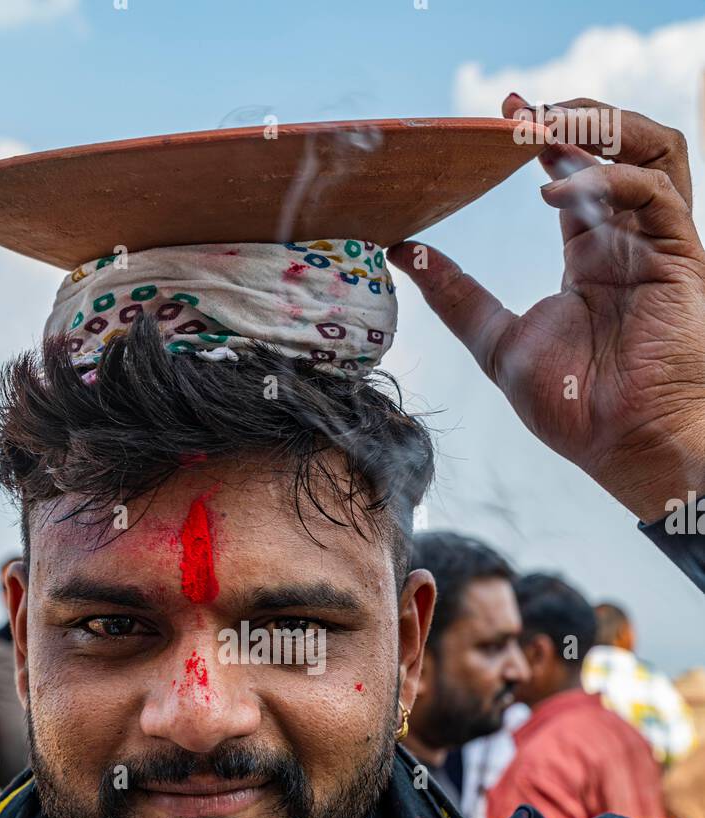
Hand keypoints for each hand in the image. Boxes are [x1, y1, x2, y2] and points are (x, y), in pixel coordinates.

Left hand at [387, 96, 704, 520]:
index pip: (572, 173)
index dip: (541, 138)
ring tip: (545, 132)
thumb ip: (455, 294)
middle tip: (518, 113)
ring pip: (652, 150)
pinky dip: (608, 180)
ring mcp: (656, 245)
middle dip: (570, 119)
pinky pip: (655, 193)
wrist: (618, 444)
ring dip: (600, 130)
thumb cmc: (570, 406)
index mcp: (590, 255)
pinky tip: (557, 195)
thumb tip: (402, 252)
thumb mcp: (495, 341)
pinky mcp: (680, 256)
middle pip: (617, 147)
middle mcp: (627, 241)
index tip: (499, 116)